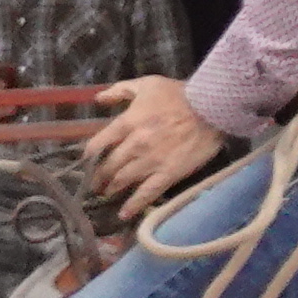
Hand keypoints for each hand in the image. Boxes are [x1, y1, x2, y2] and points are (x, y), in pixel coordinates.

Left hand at [80, 75, 222, 211]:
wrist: (211, 108)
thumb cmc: (179, 94)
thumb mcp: (147, 83)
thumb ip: (120, 90)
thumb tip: (98, 99)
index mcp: (127, 122)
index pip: (98, 144)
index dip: (89, 156)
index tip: (86, 163)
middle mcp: (134, 144)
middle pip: (109, 166)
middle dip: (99, 177)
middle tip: (95, 184)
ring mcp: (150, 161)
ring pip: (123, 180)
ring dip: (111, 189)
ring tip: (106, 194)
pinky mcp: (167, 174)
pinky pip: (146, 194)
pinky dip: (133, 205)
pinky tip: (124, 214)